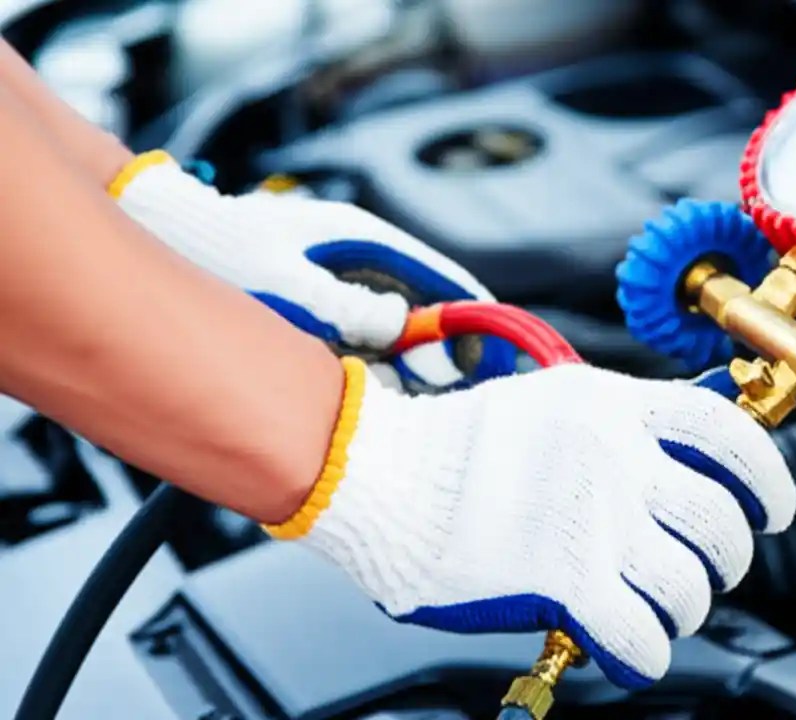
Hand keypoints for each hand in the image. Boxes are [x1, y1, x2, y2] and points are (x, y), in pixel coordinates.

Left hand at [110, 152, 514, 388]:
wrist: (162, 233)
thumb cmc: (220, 246)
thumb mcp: (286, 280)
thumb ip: (347, 307)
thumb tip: (403, 328)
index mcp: (357, 236)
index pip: (433, 271)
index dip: (468, 304)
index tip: (497, 334)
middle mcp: (352, 257)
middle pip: (415, 304)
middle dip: (441, 343)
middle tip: (465, 382)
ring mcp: (331, 279)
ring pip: (387, 325)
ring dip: (405, 359)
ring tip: (428, 396)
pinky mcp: (310, 302)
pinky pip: (355, 336)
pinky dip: (371, 362)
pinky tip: (376, 391)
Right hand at [265, 359, 795, 689]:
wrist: (380, 475)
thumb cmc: (456, 445)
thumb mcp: (553, 398)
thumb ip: (620, 422)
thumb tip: (686, 452)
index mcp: (614, 406)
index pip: (727, 433)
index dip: (767, 477)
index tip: (773, 509)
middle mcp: (614, 459)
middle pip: (720, 520)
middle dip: (728, 557)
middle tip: (708, 570)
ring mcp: (591, 520)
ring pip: (689, 584)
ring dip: (686, 608)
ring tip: (660, 608)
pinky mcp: (561, 580)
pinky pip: (641, 635)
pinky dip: (648, 653)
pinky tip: (631, 649)